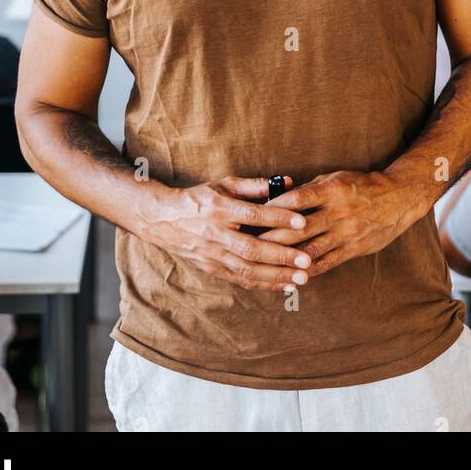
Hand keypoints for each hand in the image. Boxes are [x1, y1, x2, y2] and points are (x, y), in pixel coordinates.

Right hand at [139, 175, 312, 291]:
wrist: (164, 219)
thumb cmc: (200, 198)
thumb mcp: (224, 184)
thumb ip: (255, 185)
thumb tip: (287, 183)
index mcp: (220, 208)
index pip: (253, 214)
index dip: (279, 218)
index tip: (302, 222)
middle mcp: (216, 233)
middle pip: (251, 249)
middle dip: (281, 257)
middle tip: (306, 261)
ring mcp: (213, 254)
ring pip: (247, 270)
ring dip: (276, 276)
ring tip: (301, 279)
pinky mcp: (212, 268)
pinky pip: (240, 279)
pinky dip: (263, 284)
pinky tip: (284, 286)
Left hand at [256, 170, 428, 277]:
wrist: (398, 199)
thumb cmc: (361, 185)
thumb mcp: (335, 179)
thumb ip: (310, 190)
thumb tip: (280, 199)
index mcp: (332, 190)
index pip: (298, 199)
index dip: (275, 208)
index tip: (255, 215)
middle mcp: (338, 213)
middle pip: (300, 228)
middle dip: (273, 237)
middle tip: (250, 243)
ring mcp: (346, 233)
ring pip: (311, 250)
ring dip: (286, 258)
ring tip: (265, 263)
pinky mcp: (353, 249)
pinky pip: (326, 263)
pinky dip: (307, 270)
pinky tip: (291, 275)